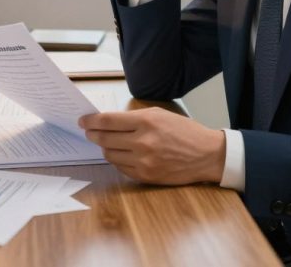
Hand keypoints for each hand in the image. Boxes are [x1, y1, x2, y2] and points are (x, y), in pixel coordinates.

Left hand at [79, 108, 225, 184]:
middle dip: (92, 134)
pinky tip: (121, 153)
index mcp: (146, 122)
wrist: (207, 155)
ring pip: (109, 154)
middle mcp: (143, 142)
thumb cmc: (184, 131)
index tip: (83, 121)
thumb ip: (133, 118)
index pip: (108, 121)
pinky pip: (120, 167)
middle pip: (104, 138)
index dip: (91, 121)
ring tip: (107, 142)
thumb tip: (108, 121)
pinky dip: (117, 159)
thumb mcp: (160, 115)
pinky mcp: (145, 176)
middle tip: (89, 131)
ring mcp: (143, 161)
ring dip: (105, 147)